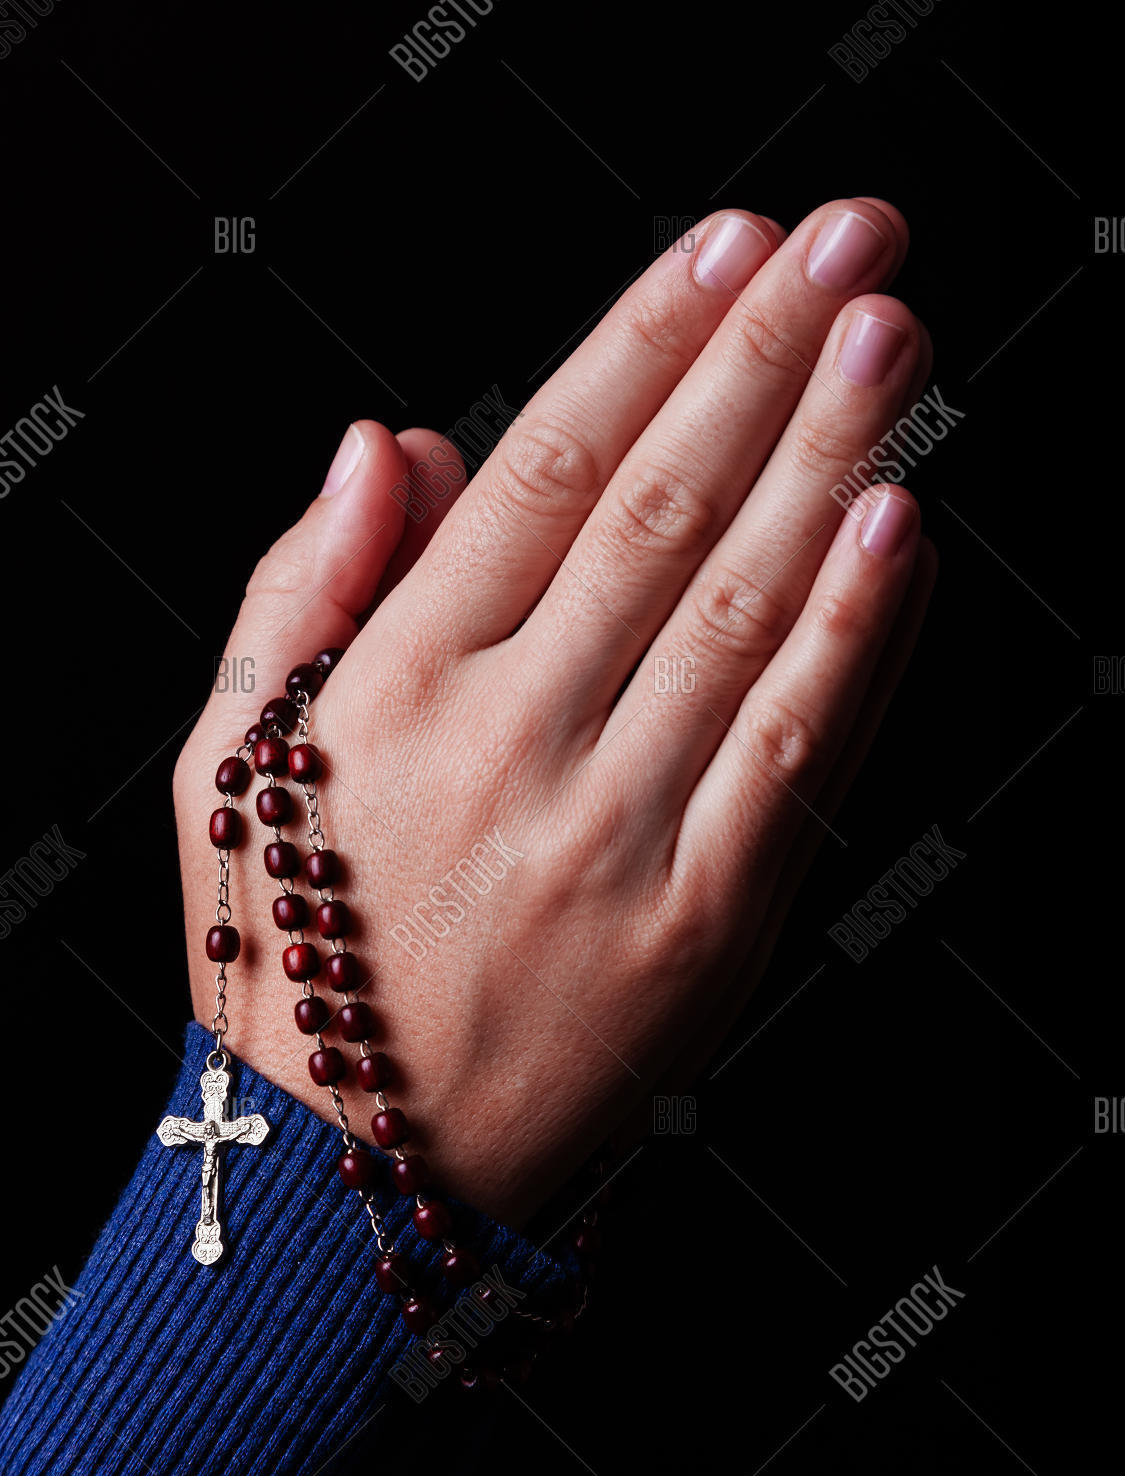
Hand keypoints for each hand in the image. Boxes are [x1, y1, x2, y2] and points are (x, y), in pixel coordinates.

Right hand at [174, 196, 935, 1225]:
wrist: (354, 1163)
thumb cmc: (298, 943)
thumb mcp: (232, 753)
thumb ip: (304, 586)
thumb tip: (394, 441)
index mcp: (398, 686)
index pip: (539, 474)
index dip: (643, 346)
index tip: (726, 249)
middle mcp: (510, 742)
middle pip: (656, 512)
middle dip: (764, 360)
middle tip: (849, 244)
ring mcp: (612, 833)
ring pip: (735, 611)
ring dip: (825, 460)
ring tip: (891, 339)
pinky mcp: (701, 925)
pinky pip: (789, 760)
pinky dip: (849, 642)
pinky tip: (899, 533)